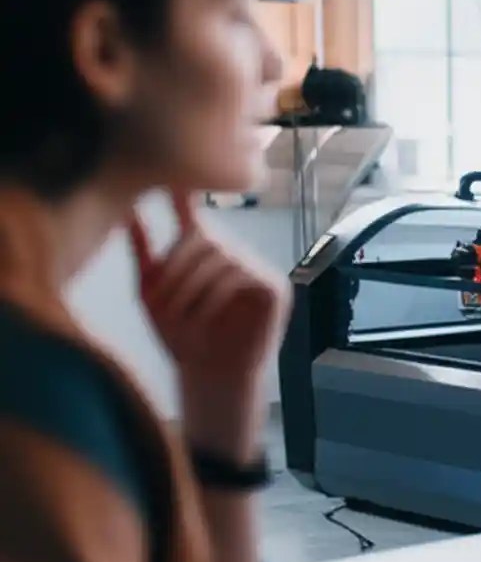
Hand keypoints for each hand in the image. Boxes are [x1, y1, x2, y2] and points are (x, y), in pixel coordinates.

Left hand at [127, 192, 289, 458]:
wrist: (211, 379)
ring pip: (221, 255)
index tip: (170, 182)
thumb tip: (126, 212)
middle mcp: (237, 256)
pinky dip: (215, 296)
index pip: (196, 215)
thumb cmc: (183, 340)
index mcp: (208, 254)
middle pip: (204, 237)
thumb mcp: (152, 293)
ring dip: (191, 286)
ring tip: (176, 316)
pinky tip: (204, 318)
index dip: (184, 195)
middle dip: (175, 268)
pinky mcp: (275, 290)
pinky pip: (242, 276)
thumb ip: (144, 254)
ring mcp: (259, 270)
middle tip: (157, 302)